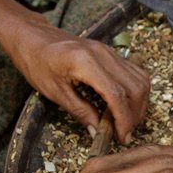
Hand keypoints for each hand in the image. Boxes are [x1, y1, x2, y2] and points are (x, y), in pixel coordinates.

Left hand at [0, 13, 148, 143]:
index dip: (124, 119)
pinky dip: (136, 91)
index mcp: (85, 62)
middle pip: (135, 88)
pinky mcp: (111, 53)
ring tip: (127, 120)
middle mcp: (103, 54)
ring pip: (140, 80)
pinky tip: (127, 104)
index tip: (122, 136)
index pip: (117, 94)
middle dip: (134, 115)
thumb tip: (97, 131)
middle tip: (125, 133)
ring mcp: (109, 52)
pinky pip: (135, 73)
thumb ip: (79, 111)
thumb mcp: (53, 91)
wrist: (32, 36)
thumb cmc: (36, 61)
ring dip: (138, 104)